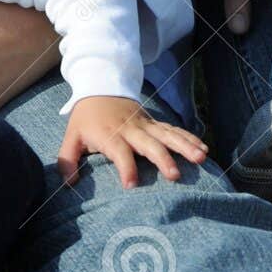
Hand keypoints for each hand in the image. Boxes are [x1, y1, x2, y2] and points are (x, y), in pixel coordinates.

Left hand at [57, 96, 206, 188]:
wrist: (101, 87)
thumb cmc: (86, 118)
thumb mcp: (71, 136)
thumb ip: (67, 160)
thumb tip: (69, 183)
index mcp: (109, 134)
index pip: (119, 151)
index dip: (125, 167)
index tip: (131, 185)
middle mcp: (130, 129)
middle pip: (149, 143)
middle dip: (163, 158)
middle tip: (175, 175)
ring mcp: (146, 125)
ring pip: (168, 135)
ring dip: (185, 146)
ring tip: (201, 158)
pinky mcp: (155, 123)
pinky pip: (174, 130)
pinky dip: (189, 138)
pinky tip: (204, 148)